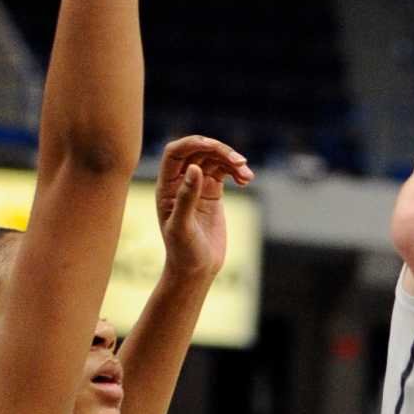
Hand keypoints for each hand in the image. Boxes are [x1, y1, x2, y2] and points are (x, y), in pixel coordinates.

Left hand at [155, 136, 253, 279]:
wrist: (196, 269)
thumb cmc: (183, 252)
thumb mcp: (183, 226)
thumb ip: (186, 197)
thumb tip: (194, 167)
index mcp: (167, 186)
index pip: (175, 152)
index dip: (192, 144)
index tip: (212, 146)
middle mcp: (180, 181)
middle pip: (198, 151)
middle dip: (219, 151)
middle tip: (239, 161)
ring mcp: (198, 185)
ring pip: (213, 159)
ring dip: (231, 161)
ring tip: (247, 174)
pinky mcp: (213, 193)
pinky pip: (224, 172)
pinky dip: (236, 171)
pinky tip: (247, 179)